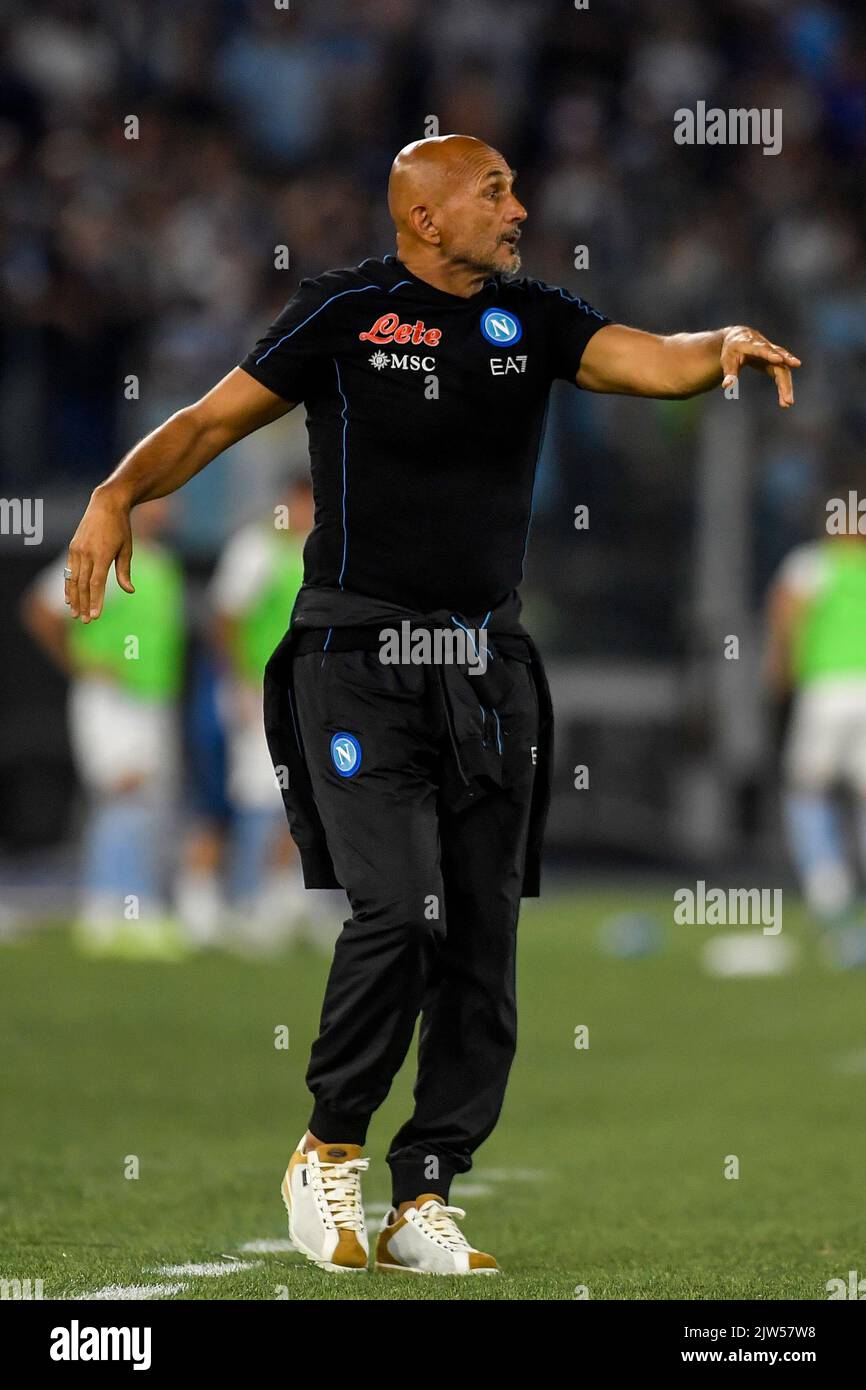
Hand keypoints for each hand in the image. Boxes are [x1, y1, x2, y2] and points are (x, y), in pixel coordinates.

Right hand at [65, 486, 134, 621]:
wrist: (106, 504)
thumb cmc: (121, 528)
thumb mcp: (127, 549)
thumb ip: (125, 572)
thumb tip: (130, 591)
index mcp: (102, 555)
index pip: (97, 584)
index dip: (95, 601)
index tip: (95, 616)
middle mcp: (87, 553)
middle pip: (83, 585)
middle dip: (84, 604)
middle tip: (84, 621)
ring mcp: (77, 550)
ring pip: (73, 579)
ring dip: (74, 598)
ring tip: (74, 614)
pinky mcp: (73, 547)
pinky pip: (69, 570)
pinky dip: (68, 585)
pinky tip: (69, 597)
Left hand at [720, 327, 800, 407]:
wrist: (740, 337)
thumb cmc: (732, 351)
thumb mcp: (727, 361)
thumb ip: (729, 373)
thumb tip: (727, 386)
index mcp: (749, 343)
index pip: (761, 349)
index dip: (770, 354)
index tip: (779, 360)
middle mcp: (765, 347)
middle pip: (778, 362)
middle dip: (783, 380)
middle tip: (787, 399)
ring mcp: (773, 353)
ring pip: (784, 368)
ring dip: (787, 386)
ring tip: (788, 403)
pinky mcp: (777, 360)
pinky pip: (783, 373)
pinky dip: (784, 386)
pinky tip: (785, 400)